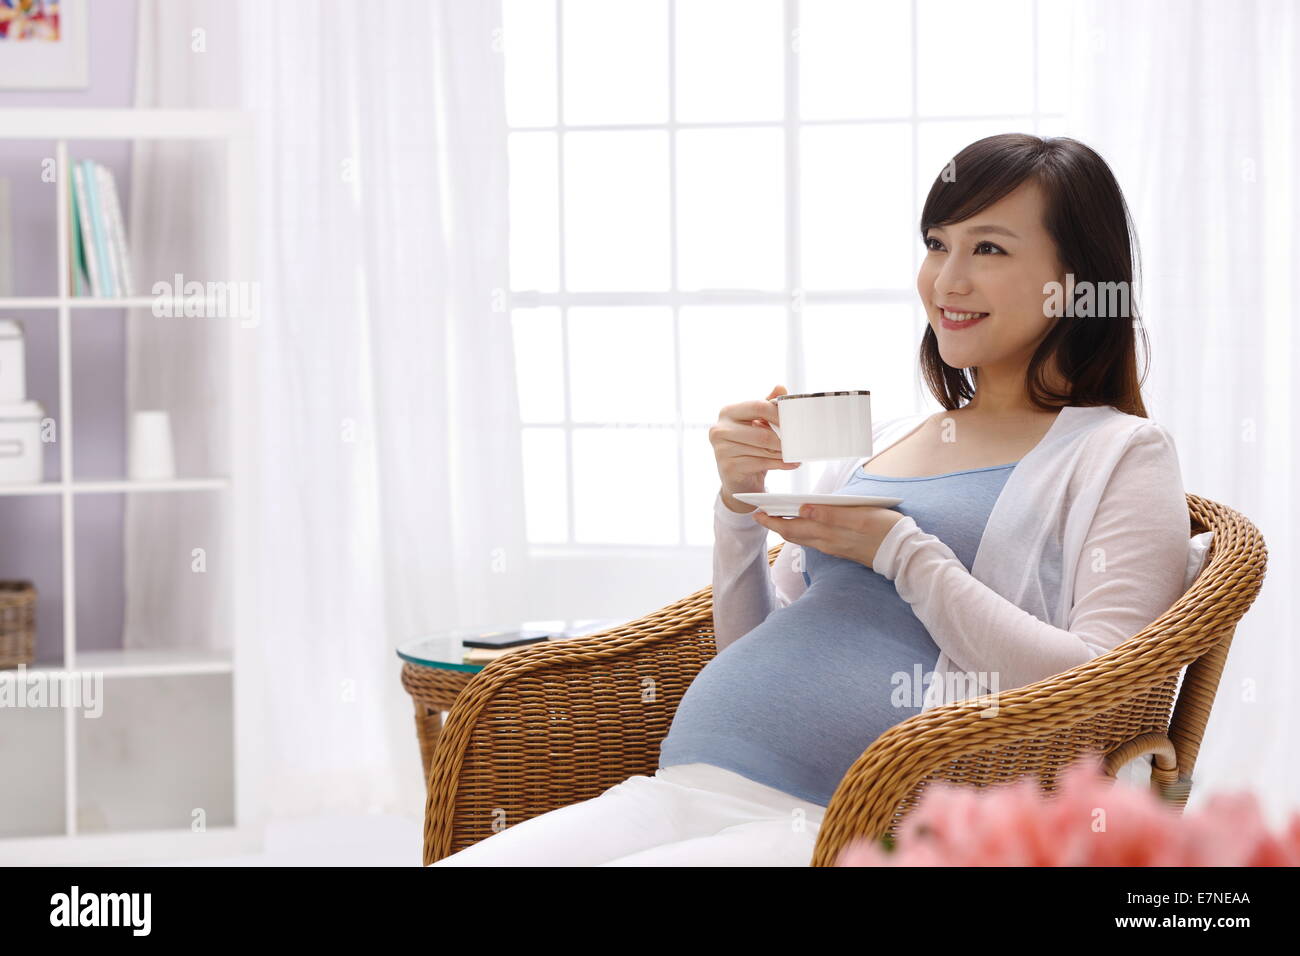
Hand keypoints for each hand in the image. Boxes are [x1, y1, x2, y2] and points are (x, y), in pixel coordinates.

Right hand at [710, 385, 800, 502]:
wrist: (739, 478)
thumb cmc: (749, 447)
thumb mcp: (757, 423)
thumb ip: (766, 405)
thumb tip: (780, 387)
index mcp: (728, 412)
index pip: (758, 406)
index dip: (779, 414)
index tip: (794, 421)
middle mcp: (720, 429)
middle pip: (762, 432)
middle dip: (784, 439)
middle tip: (799, 442)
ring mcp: (721, 449)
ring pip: (764, 449)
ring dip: (783, 453)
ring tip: (794, 453)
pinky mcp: (728, 467)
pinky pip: (761, 463)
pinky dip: (780, 464)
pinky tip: (790, 463)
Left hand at [751, 503, 907, 571]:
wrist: (903, 553)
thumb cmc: (884, 528)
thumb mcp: (858, 516)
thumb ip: (829, 513)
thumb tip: (802, 509)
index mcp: (829, 532)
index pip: (791, 526)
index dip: (772, 519)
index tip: (757, 510)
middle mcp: (827, 542)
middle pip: (793, 534)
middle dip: (774, 524)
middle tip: (759, 514)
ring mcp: (833, 547)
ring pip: (802, 538)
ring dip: (787, 528)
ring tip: (776, 517)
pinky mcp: (841, 549)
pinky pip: (814, 541)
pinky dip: (802, 532)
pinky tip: (802, 524)